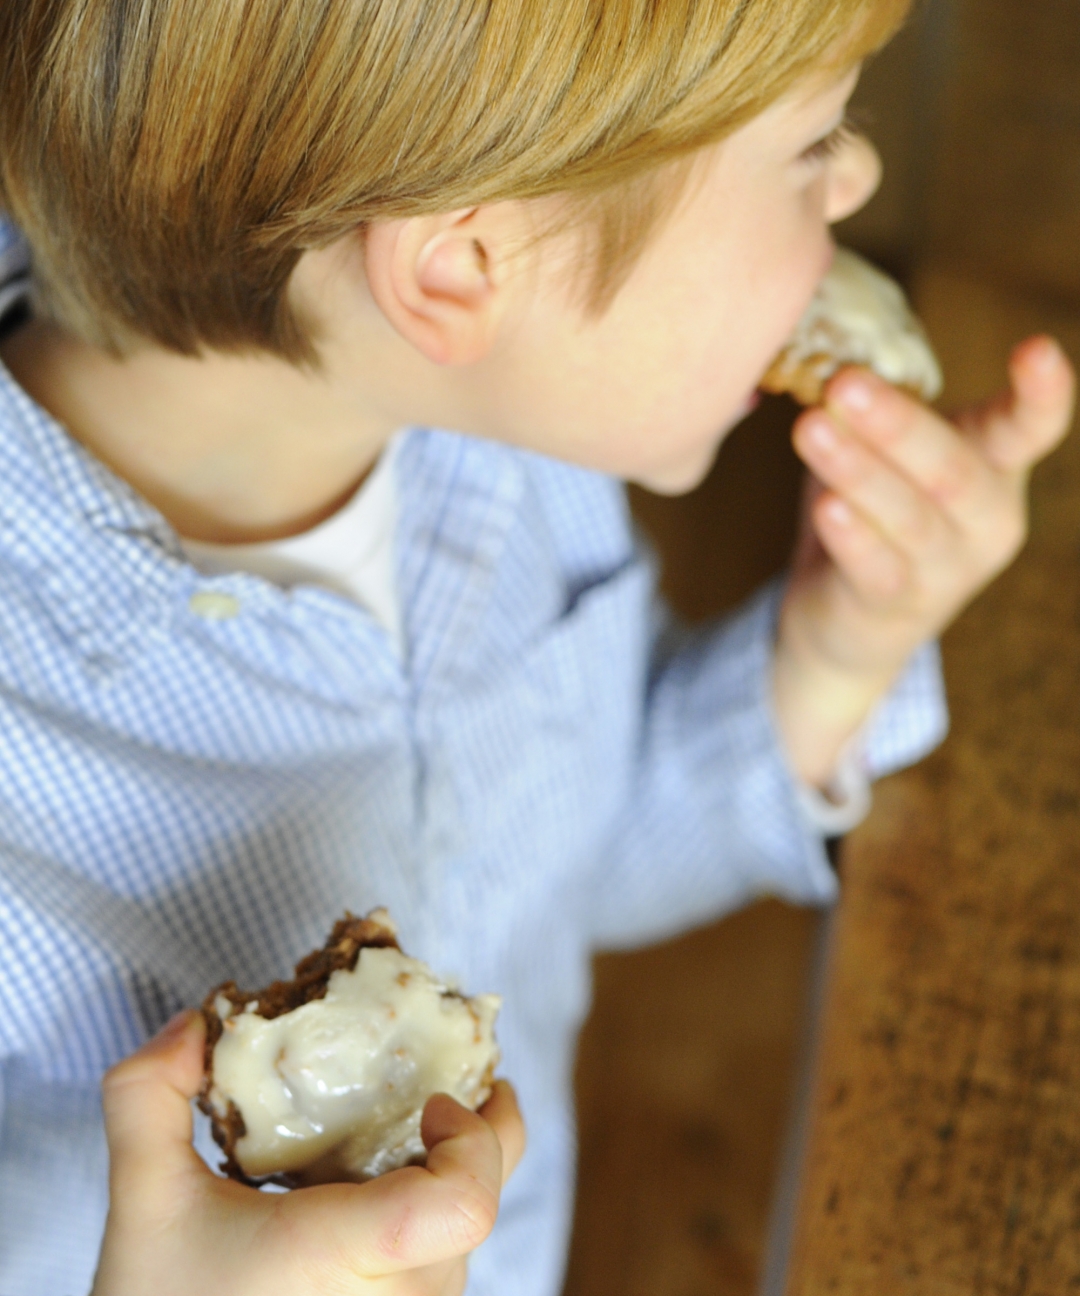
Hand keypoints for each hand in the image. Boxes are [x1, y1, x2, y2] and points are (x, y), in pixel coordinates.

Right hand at [91, 1011, 525, 1295]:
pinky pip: (446, 1270)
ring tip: (411, 1140)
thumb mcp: (143, 1202)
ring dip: (448, 1183)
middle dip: (463, 1139)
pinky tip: (389, 1195)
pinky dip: (434, 1224)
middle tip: (430, 1091)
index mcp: (346, 1256)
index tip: (436, 1100)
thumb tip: (191, 1025)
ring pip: (464, 1242)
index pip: (464, 1205)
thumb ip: (146, 1097)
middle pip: (476, 1206)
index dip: (475, 1142)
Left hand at [774, 334, 1075, 787]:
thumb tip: (828, 353)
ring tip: (811, 429)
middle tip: (844, 383)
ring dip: (857, 469)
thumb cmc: (875, 507)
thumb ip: (872, 407)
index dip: (1042, 392)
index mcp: (995, 464)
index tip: (1036, 349)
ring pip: (909, 517)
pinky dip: (852, 536)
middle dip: (898, 424)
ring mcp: (947, 569)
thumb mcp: (887, 450)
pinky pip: (877, 568)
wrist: (852, 619)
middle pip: (952, 470)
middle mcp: (987, 518)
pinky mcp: (897, 606)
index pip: (1031, 426)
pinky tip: (824, 505)